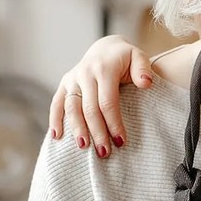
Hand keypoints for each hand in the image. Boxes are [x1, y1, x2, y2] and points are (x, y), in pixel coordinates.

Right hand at [47, 35, 153, 154]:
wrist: (105, 47)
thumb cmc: (125, 59)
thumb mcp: (138, 57)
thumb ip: (143, 69)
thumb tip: (146, 84)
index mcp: (104, 69)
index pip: (107, 102)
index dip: (113, 123)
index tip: (120, 142)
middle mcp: (85, 73)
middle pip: (89, 109)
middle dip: (97, 132)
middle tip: (104, 152)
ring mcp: (72, 79)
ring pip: (71, 108)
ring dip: (77, 129)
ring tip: (83, 148)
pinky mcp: (64, 83)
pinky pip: (57, 103)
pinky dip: (54, 119)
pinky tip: (56, 137)